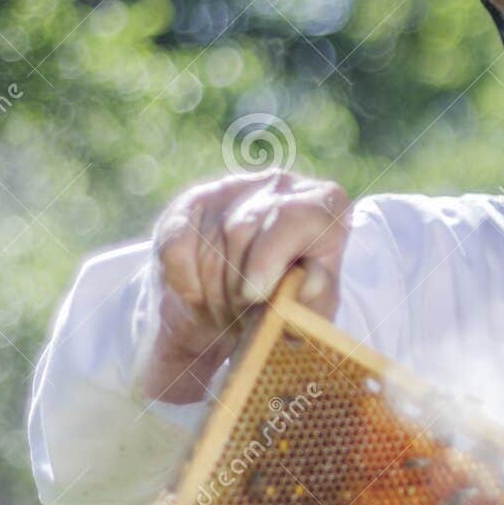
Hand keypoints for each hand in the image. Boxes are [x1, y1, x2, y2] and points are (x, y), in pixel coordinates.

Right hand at [144, 171, 350, 403]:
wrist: (249, 302)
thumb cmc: (295, 301)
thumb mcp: (314, 307)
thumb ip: (317, 297)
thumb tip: (311, 280)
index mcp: (326, 203)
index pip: (297, 216)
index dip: (270, 257)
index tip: (253, 294)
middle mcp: (284, 186)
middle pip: (246, 231)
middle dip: (241, 285)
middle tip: (245, 318)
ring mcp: (236, 188)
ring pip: (214, 239)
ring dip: (217, 290)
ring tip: (232, 312)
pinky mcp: (195, 201)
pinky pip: (178, 244)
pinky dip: (186, 280)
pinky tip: (201, 296)